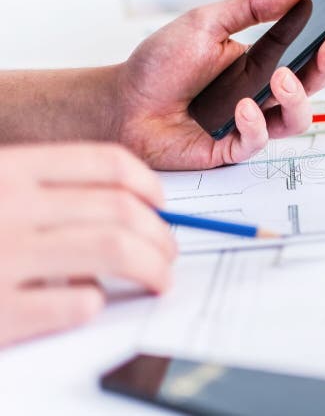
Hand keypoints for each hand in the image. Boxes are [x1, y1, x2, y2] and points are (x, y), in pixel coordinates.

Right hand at [0, 143, 174, 346]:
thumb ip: (35, 188)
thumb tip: (119, 205)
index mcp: (8, 168)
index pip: (107, 164)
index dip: (148, 186)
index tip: (160, 205)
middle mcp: (9, 206)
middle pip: (123, 210)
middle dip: (161, 235)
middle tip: (167, 253)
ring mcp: (3, 257)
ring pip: (117, 251)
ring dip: (152, 267)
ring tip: (157, 281)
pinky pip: (77, 302)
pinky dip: (97, 302)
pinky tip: (91, 302)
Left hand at [114, 0, 324, 170]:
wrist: (121, 105)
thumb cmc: (157, 67)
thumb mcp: (204, 23)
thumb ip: (249, 7)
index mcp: (259, 62)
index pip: (305, 51)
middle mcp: (260, 93)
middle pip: (312, 85)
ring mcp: (250, 121)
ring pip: (297, 119)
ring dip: (297, 99)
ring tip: (280, 79)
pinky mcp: (233, 147)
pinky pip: (259, 141)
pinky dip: (255, 124)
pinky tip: (242, 108)